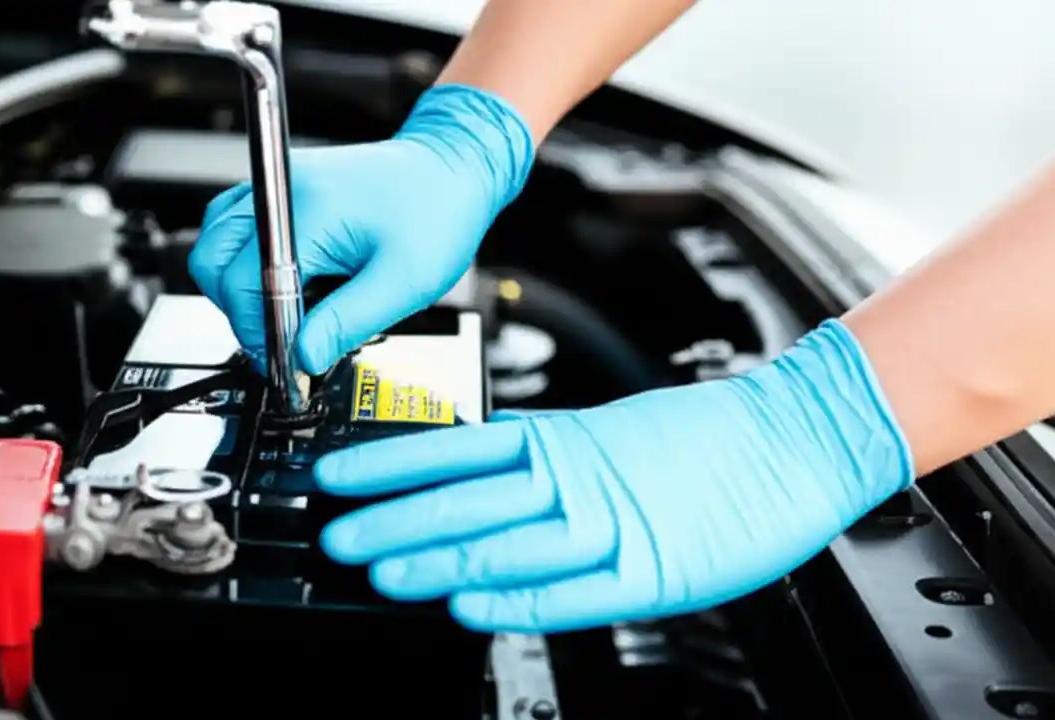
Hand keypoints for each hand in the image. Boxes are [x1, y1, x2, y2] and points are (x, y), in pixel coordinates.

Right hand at [189, 84, 533, 375]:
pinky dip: (244, 260)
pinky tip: (284, 279)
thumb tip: (304, 357)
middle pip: (211, 261)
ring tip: (287, 309)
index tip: (287, 359)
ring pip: (215, 242)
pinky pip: (235, 226)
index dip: (259, 332)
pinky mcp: (283, 188)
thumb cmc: (439, 213)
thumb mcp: (404, 282)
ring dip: (237, 285)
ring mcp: (279, 184)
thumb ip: (347, 322)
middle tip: (284, 337)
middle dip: (239, 311)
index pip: (242, 283)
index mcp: (311, 212)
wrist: (455, 167)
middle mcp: (283, 190)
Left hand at [314, 320, 913, 632]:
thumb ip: (542, 451)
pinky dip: (519, 598)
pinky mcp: (651, 571)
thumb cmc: (708, 438)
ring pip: (510, 542)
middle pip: (469, 497)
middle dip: (395, 518)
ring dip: (440, 557)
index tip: (338, 476)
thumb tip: (471, 463)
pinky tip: (471, 608)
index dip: (392, 464)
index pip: (457, 449)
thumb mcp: (610, 429)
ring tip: (382, 572)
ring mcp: (614, 524)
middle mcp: (578, 478)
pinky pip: (573, 591)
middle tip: (337, 535)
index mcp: (566, 440)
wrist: (800, 439)